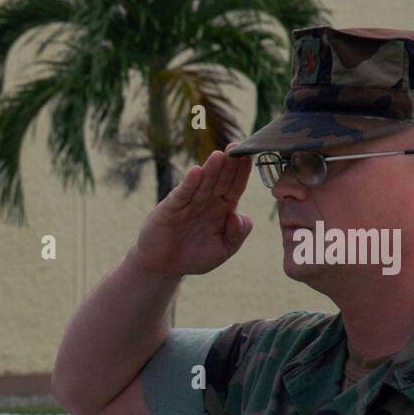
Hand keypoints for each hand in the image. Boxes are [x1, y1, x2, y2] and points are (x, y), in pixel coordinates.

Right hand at [132, 144, 253, 276]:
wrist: (163, 267)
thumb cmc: (193, 257)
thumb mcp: (222, 250)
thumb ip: (236, 235)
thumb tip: (239, 215)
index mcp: (223, 208)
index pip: (235, 186)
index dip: (242, 172)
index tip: (250, 157)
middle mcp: (206, 201)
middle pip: (220, 180)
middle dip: (228, 164)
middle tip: (237, 147)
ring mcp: (188, 203)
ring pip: (203, 184)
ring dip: (211, 170)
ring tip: (219, 156)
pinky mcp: (171, 208)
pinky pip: (182, 194)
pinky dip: (189, 184)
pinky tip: (196, 172)